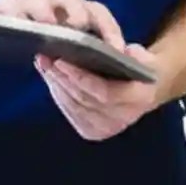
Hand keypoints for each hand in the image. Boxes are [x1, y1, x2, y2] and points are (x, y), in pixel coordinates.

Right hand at [0, 0, 126, 49]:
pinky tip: (16, 29)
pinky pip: (5, 4)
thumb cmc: (20, 49)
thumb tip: (109, 71)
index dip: (108, 28)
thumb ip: (75, 60)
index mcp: (66, 13)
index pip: (95, 12)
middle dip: (80, 13)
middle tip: (83, 31)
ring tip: (50, 28)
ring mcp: (20, 3)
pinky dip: (11, 13)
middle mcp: (47, 3)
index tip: (118, 49)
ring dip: (43, 10)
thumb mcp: (53, 55)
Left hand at [35, 44, 161, 140]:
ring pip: (74, 106)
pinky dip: (58, 94)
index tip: (61, 61)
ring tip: (43, 64)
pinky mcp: (93, 132)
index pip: (105, 93)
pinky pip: (70, 112)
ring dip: (56, 85)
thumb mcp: (141, 55)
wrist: (142, 90)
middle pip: (84, 100)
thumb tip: (120, 52)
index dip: (81, 78)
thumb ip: (135, 54)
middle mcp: (123, 118)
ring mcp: (107, 128)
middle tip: (45, 58)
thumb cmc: (138, 67)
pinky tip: (50, 78)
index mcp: (139, 98)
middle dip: (62, 78)